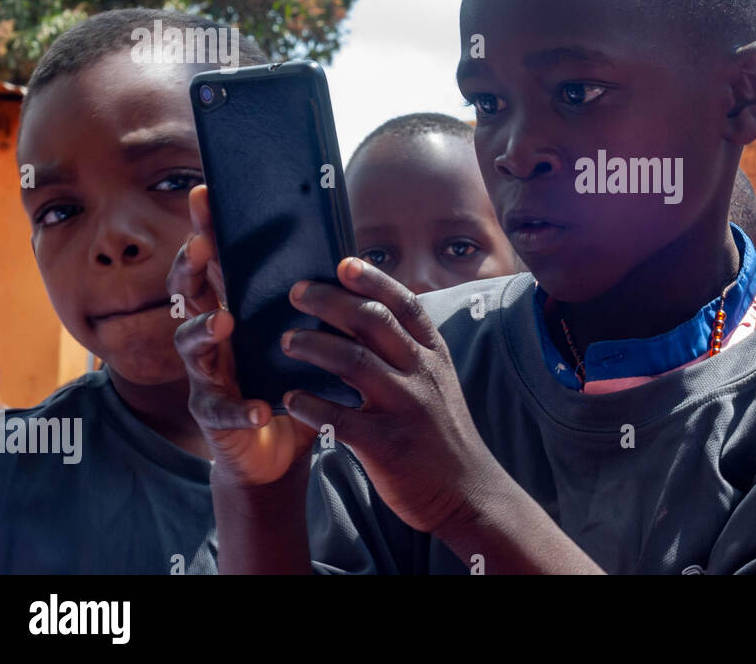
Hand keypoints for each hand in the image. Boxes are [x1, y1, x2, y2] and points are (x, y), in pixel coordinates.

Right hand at [167, 185, 317, 485]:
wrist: (282, 451)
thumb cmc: (292, 383)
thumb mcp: (303, 337)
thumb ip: (313, 304)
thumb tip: (341, 252)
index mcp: (235, 309)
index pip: (217, 264)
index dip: (208, 230)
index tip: (206, 196)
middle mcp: (213, 337)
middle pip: (189, 293)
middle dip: (189, 268)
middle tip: (202, 248)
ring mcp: (207, 375)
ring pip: (190, 347)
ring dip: (204, 332)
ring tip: (223, 323)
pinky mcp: (213, 416)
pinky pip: (220, 410)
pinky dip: (238, 409)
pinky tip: (257, 409)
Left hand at [280, 257, 502, 535]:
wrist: (469, 493)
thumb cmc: (443, 435)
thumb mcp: (440, 384)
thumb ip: (411, 353)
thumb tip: (371, 316)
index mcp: (435, 357)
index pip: (405, 305)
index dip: (374, 280)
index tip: (343, 262)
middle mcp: (423, 375)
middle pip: (374, 322)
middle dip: (331, 301)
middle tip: (297, 292)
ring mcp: (406, 408)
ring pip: (354, 362)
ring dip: (314, 346)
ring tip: (286, 341)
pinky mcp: (386, 445)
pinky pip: (340, 418)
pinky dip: (310, 405)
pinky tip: (289, 398)